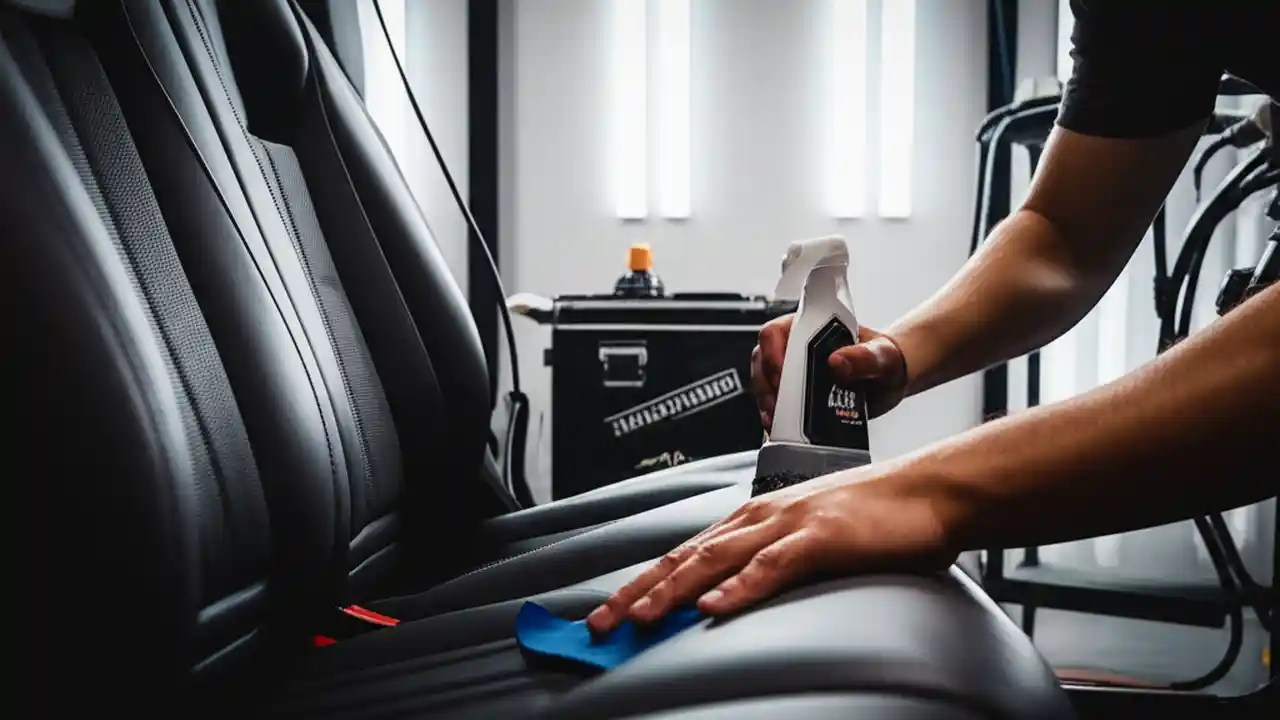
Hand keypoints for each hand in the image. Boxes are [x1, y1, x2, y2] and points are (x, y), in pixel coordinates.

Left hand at [585, 466, 956, 633]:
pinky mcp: (821, 538)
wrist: (926, 490)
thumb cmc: (871, 517)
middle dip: (638, 592)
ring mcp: (788, 525)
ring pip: (717, 560)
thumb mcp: (807, 539)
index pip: (684, 554)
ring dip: (674, 591)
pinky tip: (715, 606)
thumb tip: (728, 595)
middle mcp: (759, 517)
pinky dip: (741, 587)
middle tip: (599, 624)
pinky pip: (773, 566)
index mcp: (752, 519)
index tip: (608, 612)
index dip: (642, 583)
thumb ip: (768, 562)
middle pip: (685, 558)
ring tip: (640, 618)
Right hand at [751, 316, 908, 429]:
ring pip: (764, 380)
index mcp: (813, 327)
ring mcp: (794, 370)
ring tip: (777, 419)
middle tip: (778, 405)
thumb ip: (865, 357)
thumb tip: (837, 362)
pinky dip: (774, 414)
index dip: (772, 352)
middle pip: (763, 358)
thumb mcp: (883, 357)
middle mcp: (797, 345)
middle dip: (766, 384)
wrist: (890, 382)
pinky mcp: (795, 393)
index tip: (781, 375)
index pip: (777, 331)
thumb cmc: (885, 360)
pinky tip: (779, 426)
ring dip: (767, 400)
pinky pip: (774, 400)